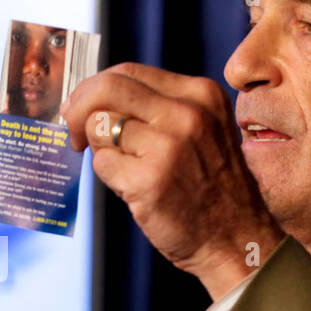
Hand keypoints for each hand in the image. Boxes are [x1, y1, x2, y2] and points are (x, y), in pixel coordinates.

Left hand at [59, 62, 285, 300]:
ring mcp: (168, 147)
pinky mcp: (149, 181)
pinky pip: (102, 164)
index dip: (95, 88)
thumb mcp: (202, 129)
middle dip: (78, 107)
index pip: (128, 71)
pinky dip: (108, 176)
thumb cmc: (211, 187)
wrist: (236, 238)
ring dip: (99, 149)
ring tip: (124, 168)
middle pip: (107, 88)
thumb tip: (94, 99)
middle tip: (73, 132)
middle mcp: (187, 114)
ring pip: (100, 127)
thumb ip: (157, 108)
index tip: (83, 109)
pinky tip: (133, 188)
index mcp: (200, 94)